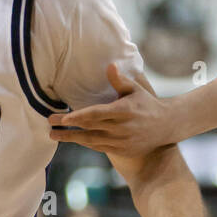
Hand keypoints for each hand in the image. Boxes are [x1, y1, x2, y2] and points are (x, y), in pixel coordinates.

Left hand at [48, 63, 179, 154]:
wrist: (166, 126)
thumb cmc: (147, 103)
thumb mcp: (135, 89)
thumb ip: (120, 80)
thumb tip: (110, 66)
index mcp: (123, 111)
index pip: (96, 114)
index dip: (79, 116)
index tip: (64, 117)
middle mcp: (121, 128)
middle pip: (88, 128)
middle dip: (67, 127)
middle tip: (49, 123)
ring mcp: (121, 141)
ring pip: (91, 140)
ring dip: (71, 138)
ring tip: (54, 134)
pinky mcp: (121, 151)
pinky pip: (98, 147)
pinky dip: (85, 142)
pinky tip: (73, 138)